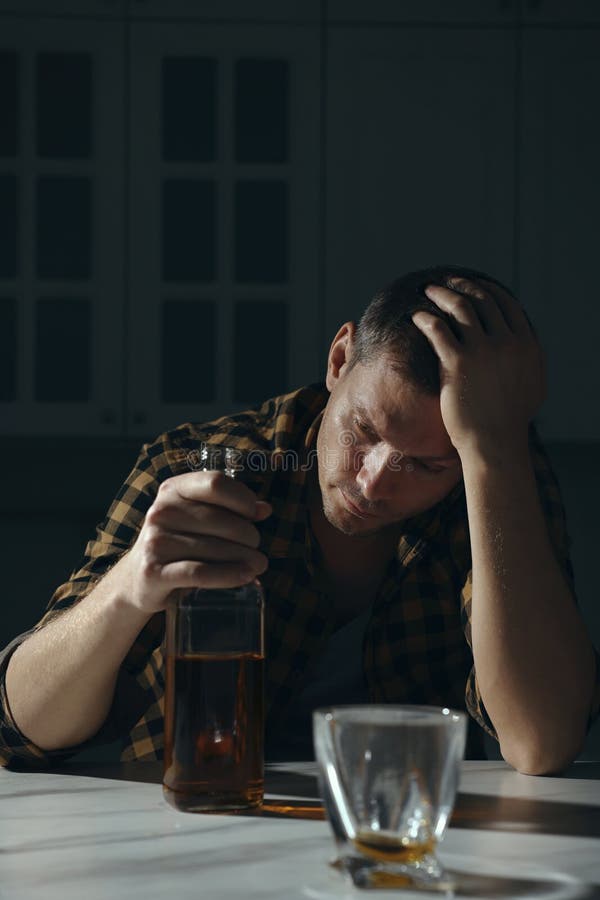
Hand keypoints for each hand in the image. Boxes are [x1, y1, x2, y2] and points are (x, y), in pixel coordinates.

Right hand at [119, 472, 271, 613]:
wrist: (137, 578)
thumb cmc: (178, 542)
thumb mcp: (197, 518)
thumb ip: (228, 510)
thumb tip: (264, 509)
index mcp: (173, 490)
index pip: (215, 483)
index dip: (243, 499)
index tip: (256, 515)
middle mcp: (161, 512)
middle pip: (220, 520)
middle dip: (249, 536)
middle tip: (256, 549)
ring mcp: (155, 542)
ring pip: (215, 548)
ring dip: (245, 559)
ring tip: (258, 565)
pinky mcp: (154, 572)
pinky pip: (199, 573)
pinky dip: (228, 575)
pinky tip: (245, 577)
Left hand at [411, 277, 545, 456]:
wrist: (494, 441)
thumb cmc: (510, 419)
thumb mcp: (532, 383)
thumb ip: (528, 359)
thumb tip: (522, 343)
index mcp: (526, 343)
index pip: (506, 304)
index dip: (486, 290)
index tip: (471, 285)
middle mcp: (508, 342)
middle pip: (482, 300)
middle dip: (461, 286)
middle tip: (445, 284)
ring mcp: (483, 350)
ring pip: (460, 308)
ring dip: (442, 294)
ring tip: (428, 291)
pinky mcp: (458, 363)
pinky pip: (438, 329)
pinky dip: (425, 318)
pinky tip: (416, 316)